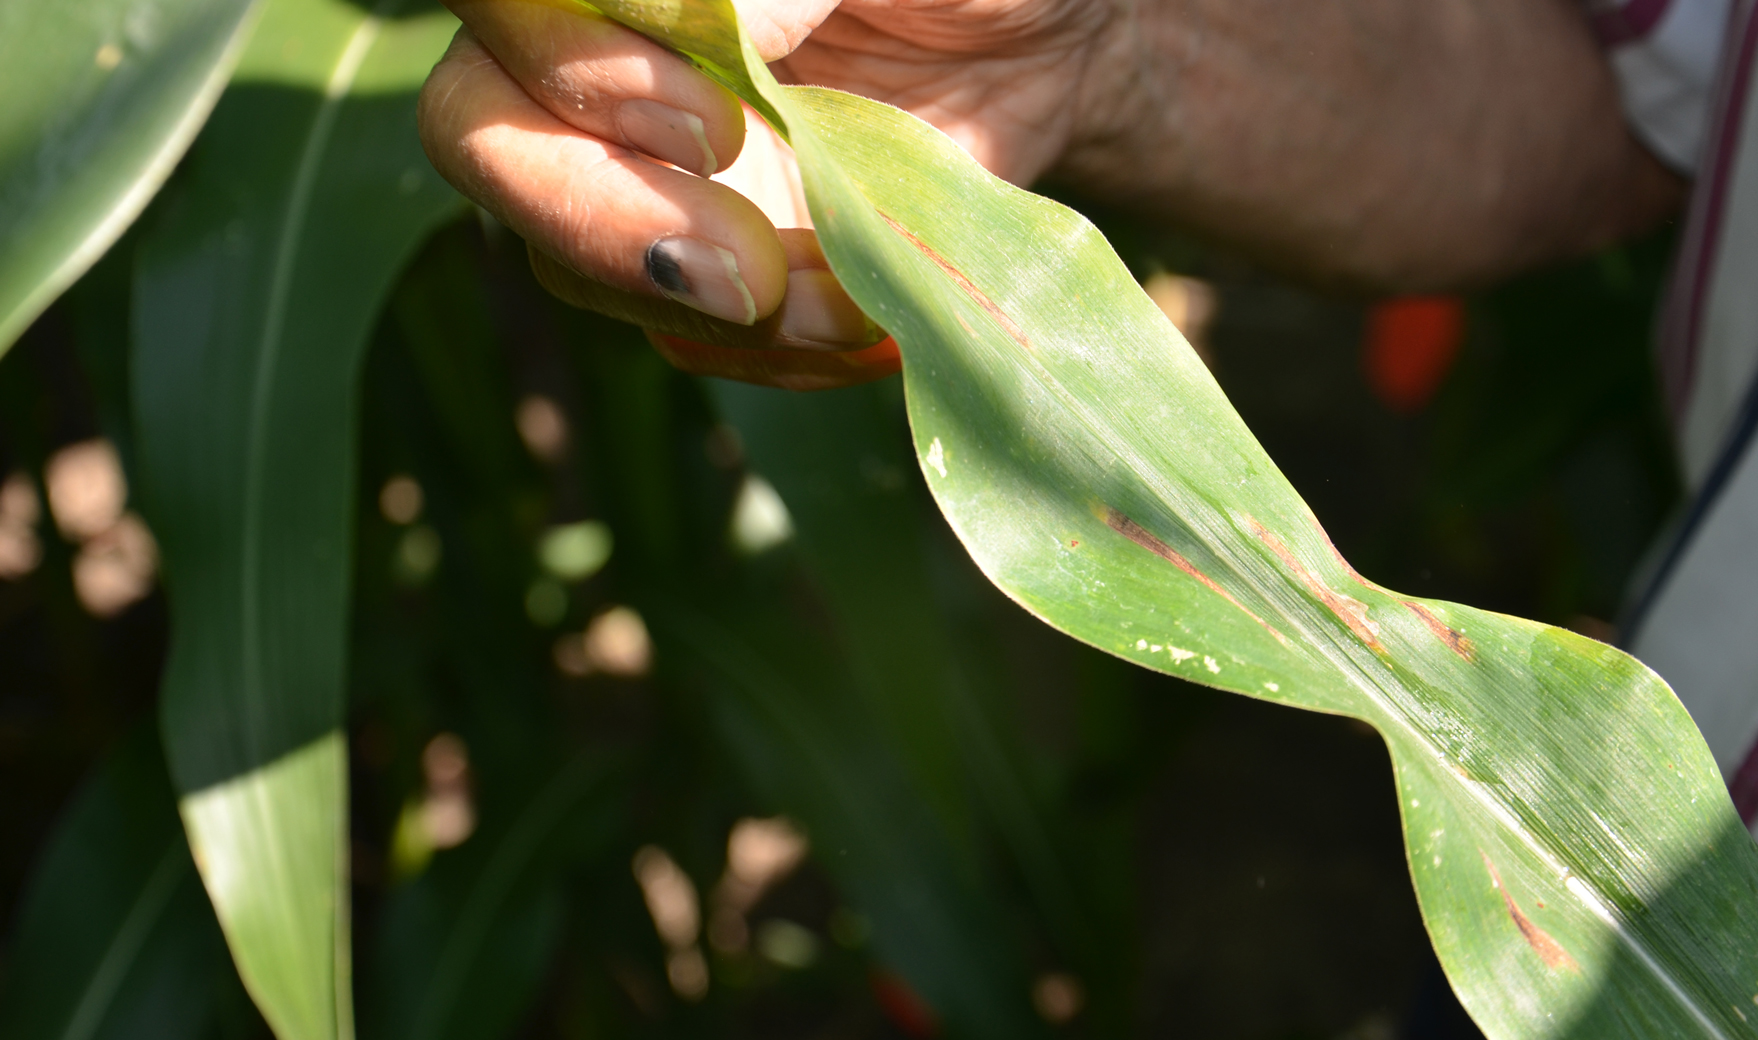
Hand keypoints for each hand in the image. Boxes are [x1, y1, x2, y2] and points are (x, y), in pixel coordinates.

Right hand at [417, 0, 1121, 388]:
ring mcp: (642, 167)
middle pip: (481, 138)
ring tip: (855, 300)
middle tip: (754, 273)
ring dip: (719, 312)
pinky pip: (684, 337)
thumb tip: (708, 34)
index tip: (719, 126)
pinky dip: (777, 354)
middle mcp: (597, 55)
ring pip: (573, 260)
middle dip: (607, 222)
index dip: (576, 73)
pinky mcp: (710, 258)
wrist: (1052, 38)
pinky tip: (868, 328)